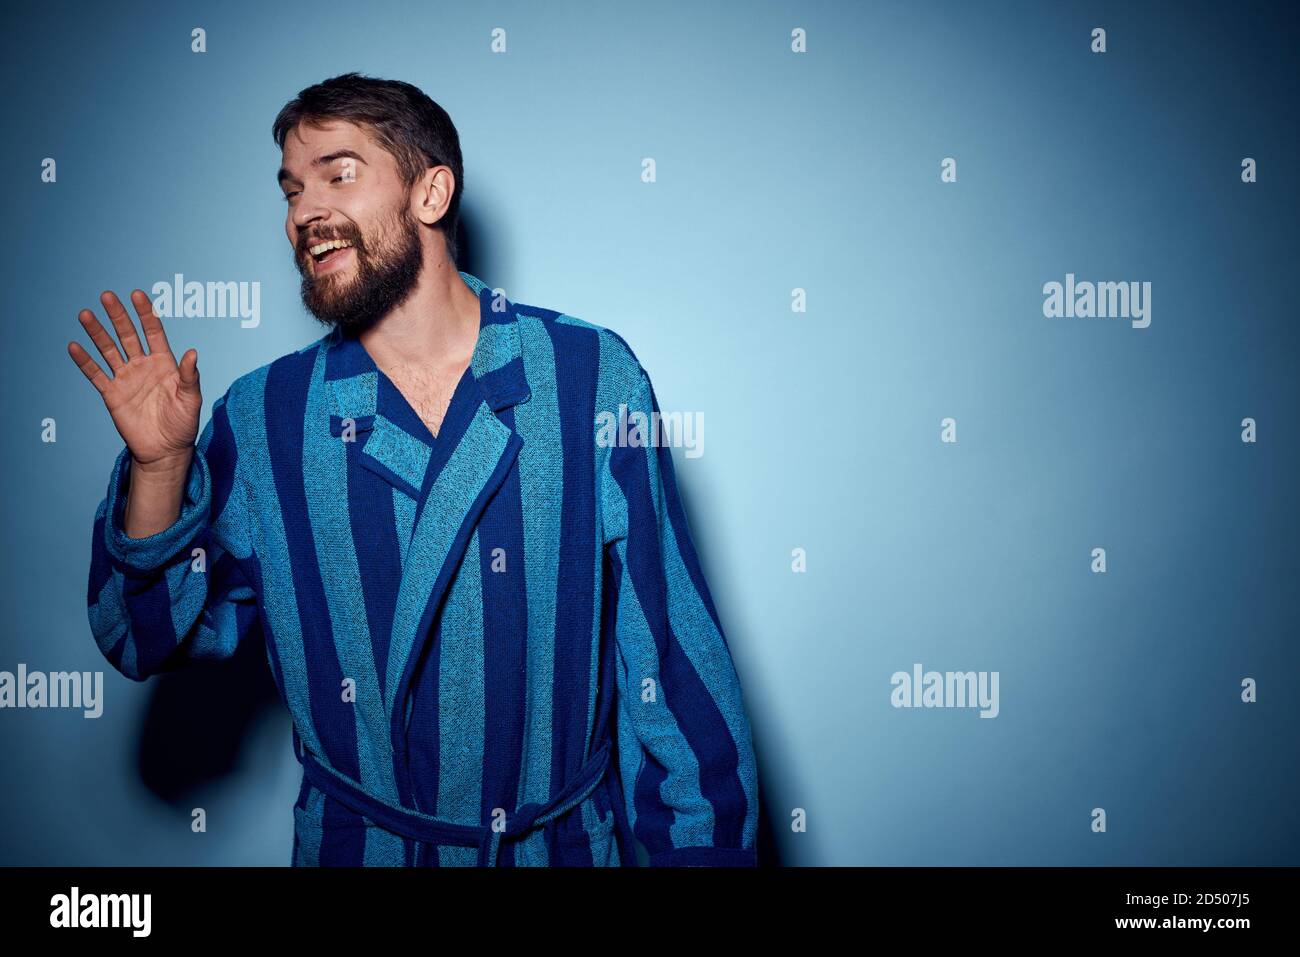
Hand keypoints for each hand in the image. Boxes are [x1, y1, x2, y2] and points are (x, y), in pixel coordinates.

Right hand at [68, 289, 201, 475]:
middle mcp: (143, 366)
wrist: (165, 450)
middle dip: (118, 316)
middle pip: (128, 335)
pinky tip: (74, 346)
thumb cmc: (183, 423)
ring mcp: (126, 379)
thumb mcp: (191, 399)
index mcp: (164, 363)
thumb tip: (192, 352)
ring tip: (85, 314)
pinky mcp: (112, 394)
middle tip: (107, 296)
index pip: (153, 332)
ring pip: (108, 350)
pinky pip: (95, 375)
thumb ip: (190, 376)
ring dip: (97, 333)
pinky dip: (85, 361)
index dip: (146, 314)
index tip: (137, 294)